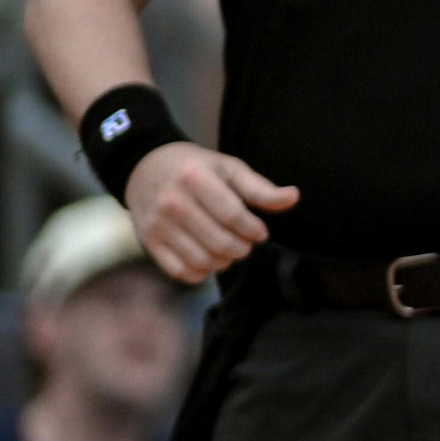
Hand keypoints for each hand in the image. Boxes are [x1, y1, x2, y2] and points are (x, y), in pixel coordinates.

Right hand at [124, 142, 298, 284]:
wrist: (145, 168)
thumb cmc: (197, 168)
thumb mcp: (230, 169)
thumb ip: (261, 188)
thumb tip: (294, 197)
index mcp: (194, 178)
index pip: (233, 216)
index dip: (254, 230)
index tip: (259, 231)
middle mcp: (172, 202)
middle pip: (220, 243)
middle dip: (242, 248)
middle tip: (245, 241)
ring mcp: (157, 224)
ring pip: (203, 261)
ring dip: (224, 261)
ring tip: (228, 248)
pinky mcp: (148, 242)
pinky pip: (181, 271)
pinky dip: (202, 272)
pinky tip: (209, 257)